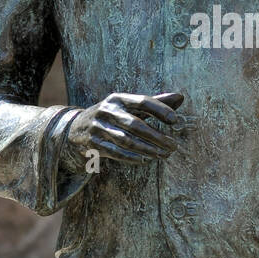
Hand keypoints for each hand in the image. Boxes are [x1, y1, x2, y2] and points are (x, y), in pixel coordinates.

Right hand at [62, 92, 186, 170]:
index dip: (160, 109)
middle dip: (157, 137)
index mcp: (118, 98)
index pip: (143, 101)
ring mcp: (98, 127)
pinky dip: (132, 157)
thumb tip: (181, 97)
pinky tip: (146, 160)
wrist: (77, 128)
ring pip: (127, 140)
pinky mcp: (94, 143)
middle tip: (173, 146)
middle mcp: (107, 110)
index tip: (175, 121)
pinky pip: (116, 152)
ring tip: (163, 155)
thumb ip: (155, 102)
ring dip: (148, 149)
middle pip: (136, 124)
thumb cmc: (113, 115)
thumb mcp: (129, 106)